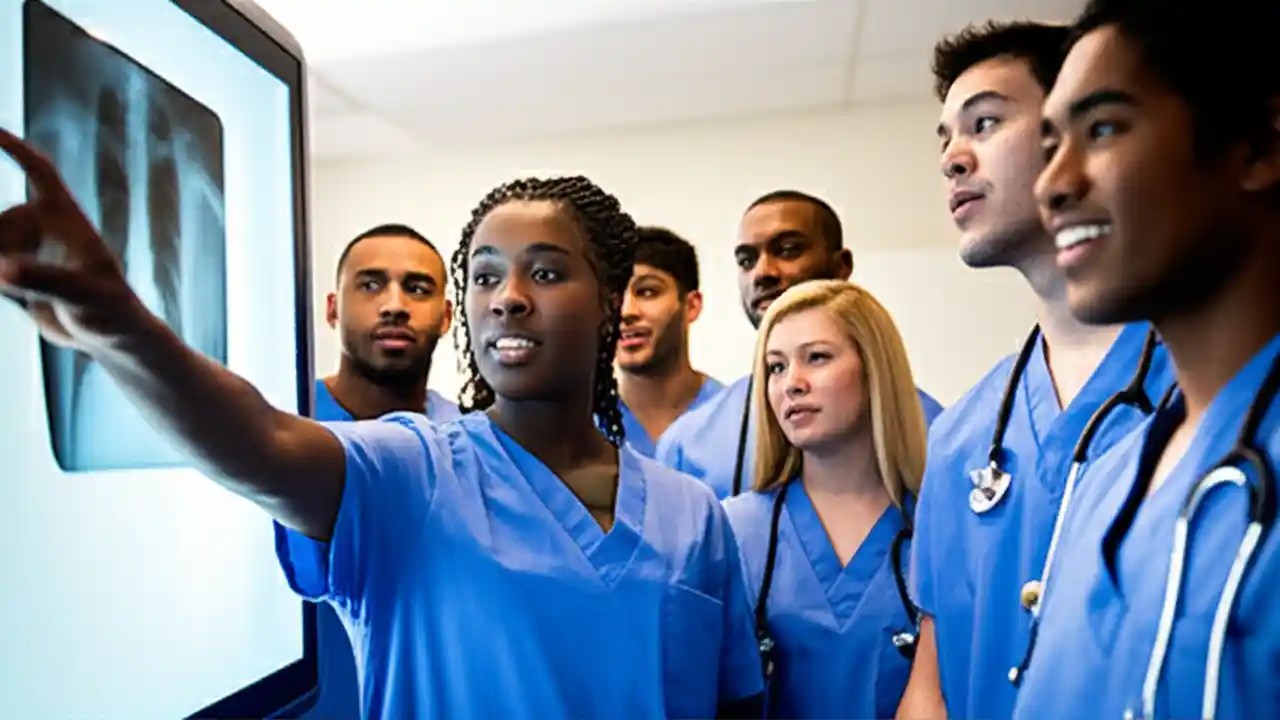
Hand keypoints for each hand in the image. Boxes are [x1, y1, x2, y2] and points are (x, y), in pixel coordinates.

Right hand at [0, 127, 148, 350]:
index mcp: (67, 217)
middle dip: (0, 244)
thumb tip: (0, 270)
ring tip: (15, 288)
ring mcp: (28, 250)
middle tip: (8, 274)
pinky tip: (5, 288)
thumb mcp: (83, 295)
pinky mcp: (15, 275)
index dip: (14, 148)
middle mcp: (44, 227)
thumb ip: (43, 281)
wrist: (112, 339)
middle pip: (2, 220)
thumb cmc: (112, 310)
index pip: (39, 170)